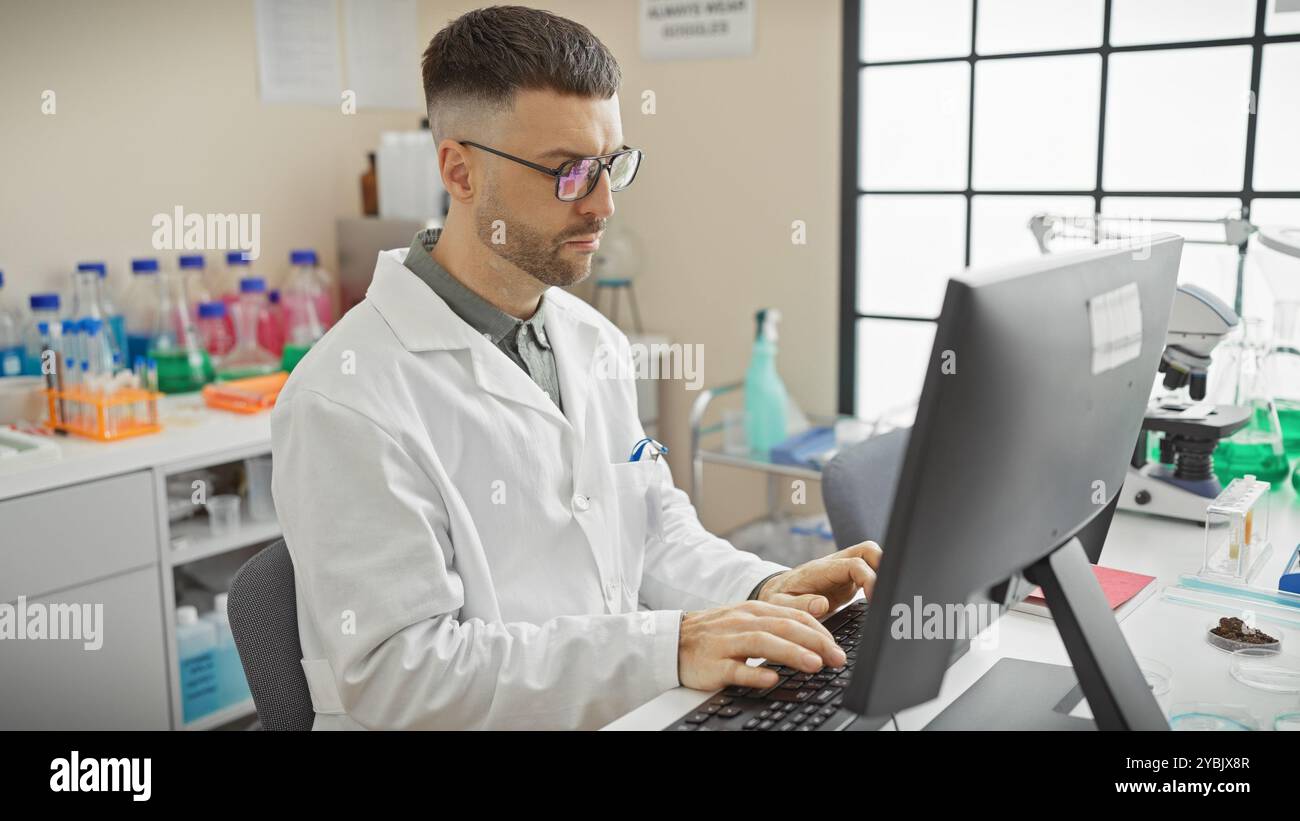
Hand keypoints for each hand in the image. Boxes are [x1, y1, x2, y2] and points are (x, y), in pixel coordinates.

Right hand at [677, 600, 846, 690]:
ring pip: (763, 644)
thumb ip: (778, 623)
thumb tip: (817, 630)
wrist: (673, 641)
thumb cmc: (717, 634)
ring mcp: (726, 642)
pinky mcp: (713, 664)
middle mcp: (742, 622)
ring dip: (791, 653)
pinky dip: (754, 673)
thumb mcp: (748, 621)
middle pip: (783, 627)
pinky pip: (735, 669)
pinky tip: (771, 679)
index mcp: (754, 610)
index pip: (793, 616)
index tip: (838, 649)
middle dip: (815, 642)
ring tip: (815, 665)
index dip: (820, 631)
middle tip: (837, 658)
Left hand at [757, 541, 882, 616]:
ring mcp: (844, 572)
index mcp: (822, 570)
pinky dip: (878, 582)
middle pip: (869, 550)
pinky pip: (870, 573)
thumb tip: (821, 604)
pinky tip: (878, 603)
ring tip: (884, 599)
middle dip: (883, 567)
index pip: (855, 564)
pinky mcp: (848, 581)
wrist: (776, 593)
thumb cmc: (778, 598)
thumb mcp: (781, 604)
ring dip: (882, 573)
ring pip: (872, 558)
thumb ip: (799, 605)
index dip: (870, 579)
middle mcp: (835, 565)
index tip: (875, 599)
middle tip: (885, 595)